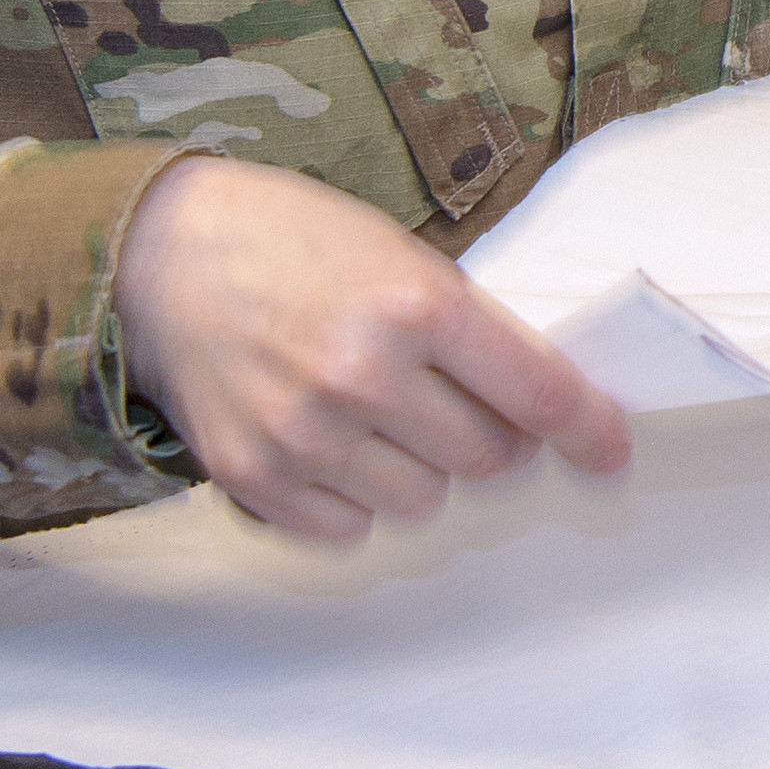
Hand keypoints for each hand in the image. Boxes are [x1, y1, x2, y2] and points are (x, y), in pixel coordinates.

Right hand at [111, 157, 630, 540]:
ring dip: (423, 470)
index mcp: (415, 303)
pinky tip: (332, 445)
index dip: (588, 429)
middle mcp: (363, 374)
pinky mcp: (255, 477)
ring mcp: (305, 434)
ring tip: (381, 416)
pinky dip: (356, 499)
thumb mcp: (398, 253)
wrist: (159, 256)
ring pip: (424, 501)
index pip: (537, 394)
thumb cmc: (292, 241)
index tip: (609, 451)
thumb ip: (465, 329)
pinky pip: (350, 528)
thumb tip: (542, 408)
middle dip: (494, 440)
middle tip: (462, 406)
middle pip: (489, 461)